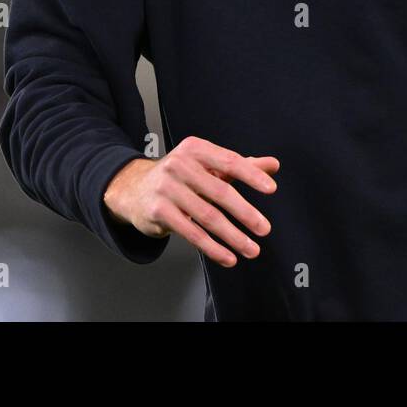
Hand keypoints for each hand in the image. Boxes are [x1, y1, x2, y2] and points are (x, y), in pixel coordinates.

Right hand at [103, 136, 279, 266]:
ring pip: (207, 216)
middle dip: (246, 213)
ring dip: (233, 236)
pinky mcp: (159, 211)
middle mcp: (180, 165)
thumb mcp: (207, 165)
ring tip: (250, 248)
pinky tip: (227, 256)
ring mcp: (167, 188)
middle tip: (264, 228)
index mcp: (196, 149)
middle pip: (220, 192)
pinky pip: (191, 233)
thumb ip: (241, 165)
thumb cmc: (179, 176)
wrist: (134, 188)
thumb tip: (272, 165)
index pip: (230, 161)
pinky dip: (213, 247)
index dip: (252, 175)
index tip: (270, 189)